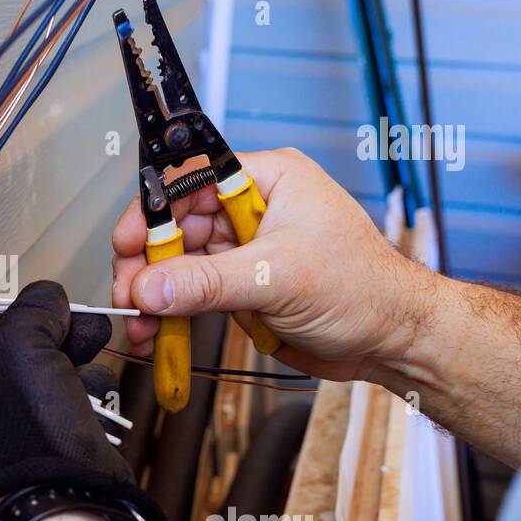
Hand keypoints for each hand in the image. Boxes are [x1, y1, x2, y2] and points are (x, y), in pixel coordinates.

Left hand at [0, 280, 158, 520]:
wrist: (64, 510)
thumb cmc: (21, 428)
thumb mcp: (21, 345)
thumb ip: (34, 310)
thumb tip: (49, 298)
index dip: (8, 325)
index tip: (42, 315)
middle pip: (11, 372)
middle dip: (56, 346)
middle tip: (88, 330)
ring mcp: (0, 465)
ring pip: (44, 398)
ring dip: (77, 375)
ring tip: (96, 369)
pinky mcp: (42, 479)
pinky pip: (63, 430)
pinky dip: (86, 412)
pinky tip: (102, 404)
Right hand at [110, 147, 437, 383]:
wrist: (392, 340)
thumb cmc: (367, 289)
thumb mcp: (279, 278)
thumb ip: (208, 283)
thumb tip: (152, 286)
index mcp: (268, 180)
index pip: (191, 179)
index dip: (153, 210)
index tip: (128, 242)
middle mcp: (251, 209)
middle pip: (175, 224)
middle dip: (147, 261)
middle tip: (130, 291)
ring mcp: (243, 249)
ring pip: (177, 263)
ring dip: (154, 292)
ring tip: (141, 321)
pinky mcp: (240, 285)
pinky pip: (190, 294)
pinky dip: (169, 313)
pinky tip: (157, 331)